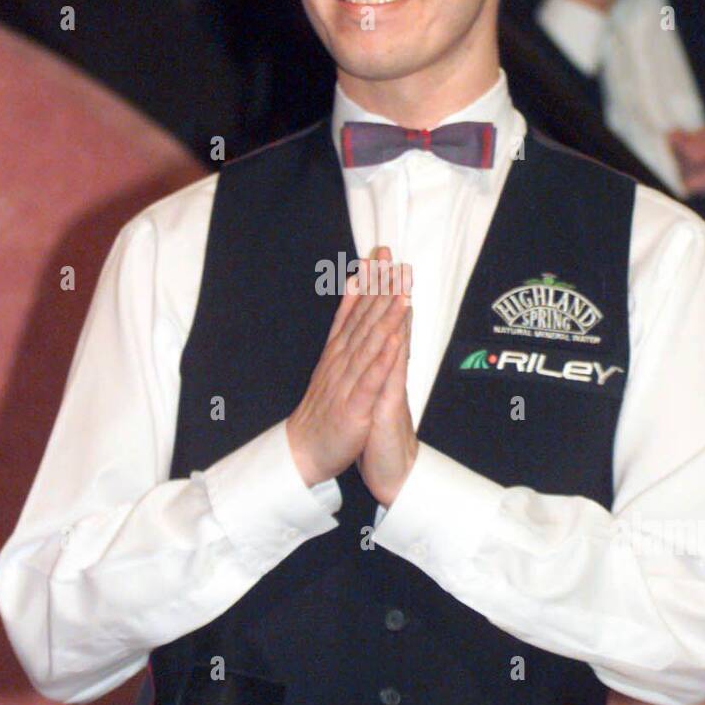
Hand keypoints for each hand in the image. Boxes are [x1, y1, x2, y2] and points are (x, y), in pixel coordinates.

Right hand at [286, 250, 410, 487]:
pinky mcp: (354, 406)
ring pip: (369, 344)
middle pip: (363, 320)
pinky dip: (382, 359)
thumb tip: (354, 291)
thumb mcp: (332, 362)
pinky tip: (394, 340)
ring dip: (385, 316)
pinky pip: (370, 380)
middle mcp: (341, 361)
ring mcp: (347, 382)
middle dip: (380, 288)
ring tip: (401, 291)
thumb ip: (344, 327)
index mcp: (338, 352)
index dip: (369, 281)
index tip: (380, 254)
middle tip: (392, 258)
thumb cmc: (322, 408)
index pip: (355, 310)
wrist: (303, 450)